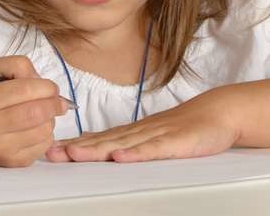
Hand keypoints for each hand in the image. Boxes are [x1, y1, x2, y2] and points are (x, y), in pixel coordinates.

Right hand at [0, 56, 67, 166]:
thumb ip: (18, 66)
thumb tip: (43, 83)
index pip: (25, 90)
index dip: (46, 87)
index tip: (51, 87)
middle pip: (37, 113)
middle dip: (55, 103)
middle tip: (58, 100)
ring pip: (44, 130)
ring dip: (51, 119)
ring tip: (41, 114)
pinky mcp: (11, 162)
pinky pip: (44, 146)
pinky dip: (46, 134)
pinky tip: (35, 129)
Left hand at [47, 91, 241, 162]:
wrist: (220, 112)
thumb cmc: (187, 126)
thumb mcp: (153, 134)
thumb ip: (126, 140)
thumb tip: (96, 145)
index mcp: (134, 132)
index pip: (100, 139)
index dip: (75, 145)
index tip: (49, 151)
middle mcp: (141, 132)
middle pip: (104, 141)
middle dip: (77, 148)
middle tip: (51, 154)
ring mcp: (158, 135)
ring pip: (123, 144)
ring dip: (97, 149)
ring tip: (73, 154)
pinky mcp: (176, 142)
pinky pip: (153, 149)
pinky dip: (135, 153)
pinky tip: (119, 157)